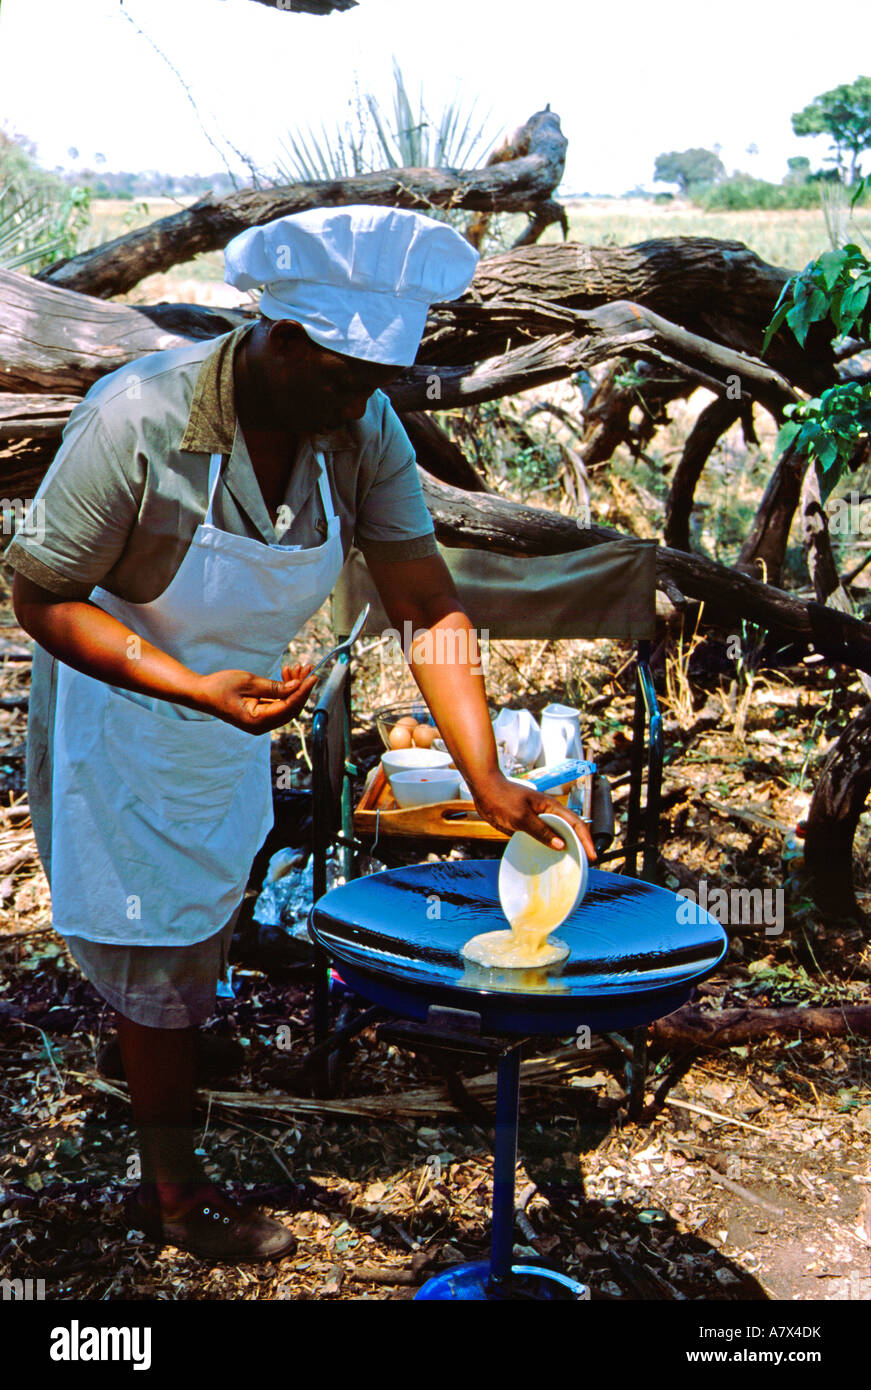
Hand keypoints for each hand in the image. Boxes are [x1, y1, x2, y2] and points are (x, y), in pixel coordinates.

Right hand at [194, 662, 316, 733]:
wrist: (201, 693)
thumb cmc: (220, 687)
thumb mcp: (249, 682)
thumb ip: (274, 687)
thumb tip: (297, 686)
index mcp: (257, 721)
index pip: (288, 707)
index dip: (303, 692)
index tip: (313, 677)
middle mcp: (261, 726)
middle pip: (291, 708)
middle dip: (300, 688)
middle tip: (306, 668)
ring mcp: (261, 722)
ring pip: (286, 705)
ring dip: (293, 687)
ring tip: (295, 668)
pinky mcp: (260, 714)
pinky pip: (278, 704)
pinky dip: (284, 690)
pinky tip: (286, 674)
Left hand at [471, 771, 596, 861]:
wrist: (484, 789)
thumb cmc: (503, 798)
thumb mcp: (521, 817)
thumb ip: (541, 831)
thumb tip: (561, 845)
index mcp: (551, 807)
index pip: (576, 823)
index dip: (586, 839)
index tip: (592, 856)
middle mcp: (547, 813)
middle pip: (568, 830)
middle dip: (578, 845)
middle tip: (583, 864)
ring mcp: (537, 819)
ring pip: (555, 835)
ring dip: (563, 848)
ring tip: (568, 865)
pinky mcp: (527, 824)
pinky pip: (541, 837)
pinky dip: (547, 848)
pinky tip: (546, 859)